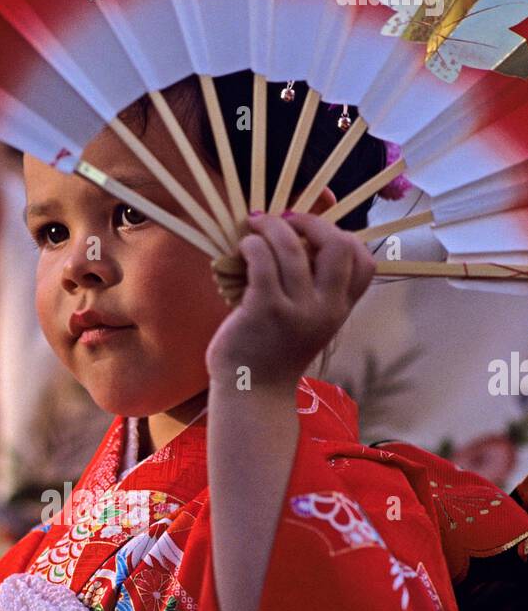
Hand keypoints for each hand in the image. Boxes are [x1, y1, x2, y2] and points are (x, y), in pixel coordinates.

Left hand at [205, 212, 374, 390]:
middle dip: (312, 221)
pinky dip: (253, 244)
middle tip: (287, 219)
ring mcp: (297, 309)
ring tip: (256, 224)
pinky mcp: (265, 309)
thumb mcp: (308, 320)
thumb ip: (313, 285)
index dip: (346, 235)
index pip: (365, 262)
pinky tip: (244, 248)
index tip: (316, 232)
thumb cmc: (274, 349)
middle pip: (339, 245)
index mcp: (340, 309)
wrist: (253, 391)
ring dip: (271, 226)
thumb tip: (299, 234)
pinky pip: (263, 260)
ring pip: (293, 247)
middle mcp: (325, 308)